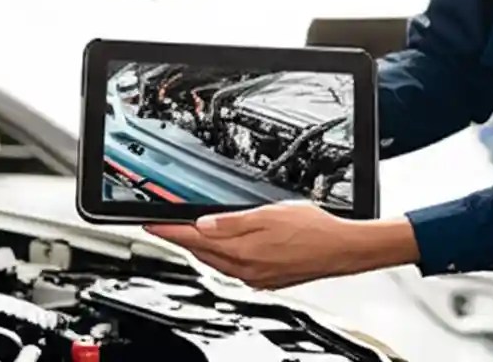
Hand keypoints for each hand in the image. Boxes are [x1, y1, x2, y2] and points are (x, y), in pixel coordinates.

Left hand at [144, 202, 418, 289]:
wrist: (341, 249)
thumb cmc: (313, 229)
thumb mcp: (269, 214)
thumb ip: (233, 221)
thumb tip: (203, 223)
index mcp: (242, 251)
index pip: (195, 240)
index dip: (169, 231)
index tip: (151, 224)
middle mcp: (246, 269)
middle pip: (203, 253)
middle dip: (183, 239)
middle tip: (166, 225)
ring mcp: (256, 277)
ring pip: (217, 262)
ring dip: (202, 248)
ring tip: (191, 233)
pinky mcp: (267, 280)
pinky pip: (235, 269)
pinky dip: (223, 257)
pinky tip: (226, 248)